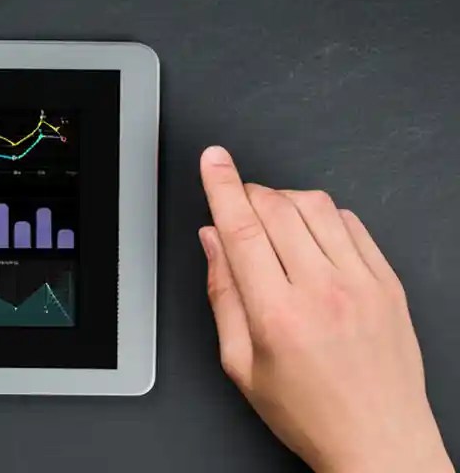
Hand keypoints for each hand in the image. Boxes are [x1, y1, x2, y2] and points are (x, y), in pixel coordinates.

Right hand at [199, 146, 452, 472]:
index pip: (242, 229)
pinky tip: (311, 236)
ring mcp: (362, 284)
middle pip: (276, 208)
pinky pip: (352, 223)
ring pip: (316, 206)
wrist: (379, 442)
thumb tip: (213, 240)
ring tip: (272, 220)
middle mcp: (322, 292)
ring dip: (285, 199)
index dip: (222, 186)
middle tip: (236, 201)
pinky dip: (324, 215)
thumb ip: (223, 294)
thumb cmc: (310, 412)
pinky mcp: (388, 283)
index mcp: (278, 316)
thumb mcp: (241, 364)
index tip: (213, 159)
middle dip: (248, 192)